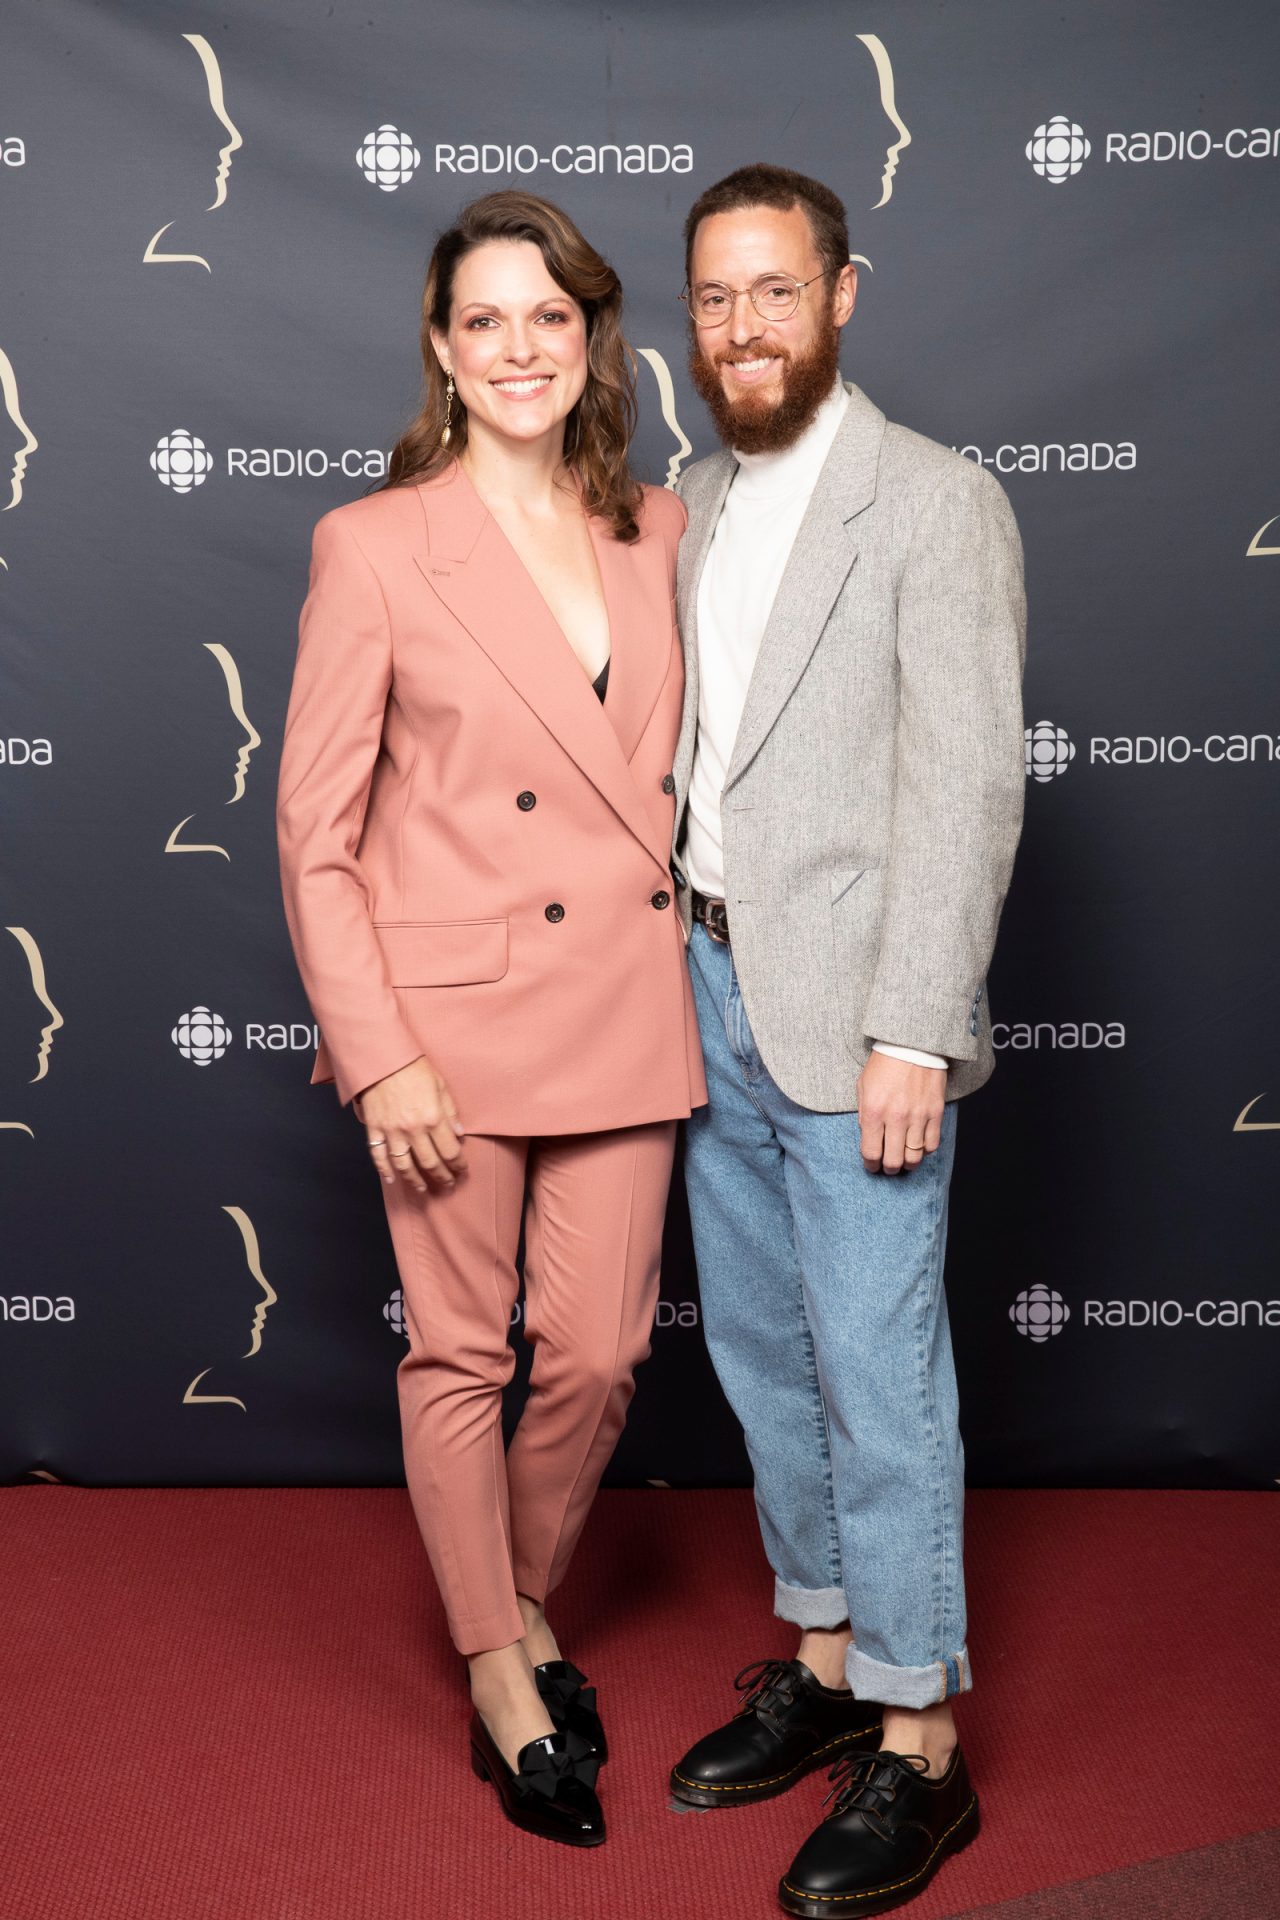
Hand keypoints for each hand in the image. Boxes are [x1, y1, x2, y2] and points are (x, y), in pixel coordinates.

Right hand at [353, 1055, 465, 1192]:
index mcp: (433, 1117)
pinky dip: (384, 1169)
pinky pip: (379, 1154)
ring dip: (415, 1180)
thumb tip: (460, 1135)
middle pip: (430, 1162)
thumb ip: (450, 1112)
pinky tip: (392, 1179)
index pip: (450, 1150)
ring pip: (404, 1165)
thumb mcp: (440, 1085)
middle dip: (442, 1176)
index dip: (458, 1164)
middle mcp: (413, 1129)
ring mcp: (392, 1131)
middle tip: (448, 1184)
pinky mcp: (375, 1128)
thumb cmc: (413, 1067)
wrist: (381, 1058)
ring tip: (423, 1188)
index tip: (462, 1169)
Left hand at [855, 1052, 944, 1175]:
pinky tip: (918, 1146)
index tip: (872, 1165)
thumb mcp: (863, 1088)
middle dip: (888, 1169)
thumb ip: (863, 1116)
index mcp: (873, 1111)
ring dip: (907, 1164)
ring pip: (915, 1157)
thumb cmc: (884, 1065)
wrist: (911, 1045)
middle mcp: (896, 1118)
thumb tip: (869, 1139)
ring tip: (904, 1161)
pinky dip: (925, 1151)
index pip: (871, 1153)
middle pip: (893, 1161)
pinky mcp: (935, 1113)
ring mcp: (918, 1116)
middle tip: (888, 1167)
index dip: (870, 1165)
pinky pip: (932, 1145)